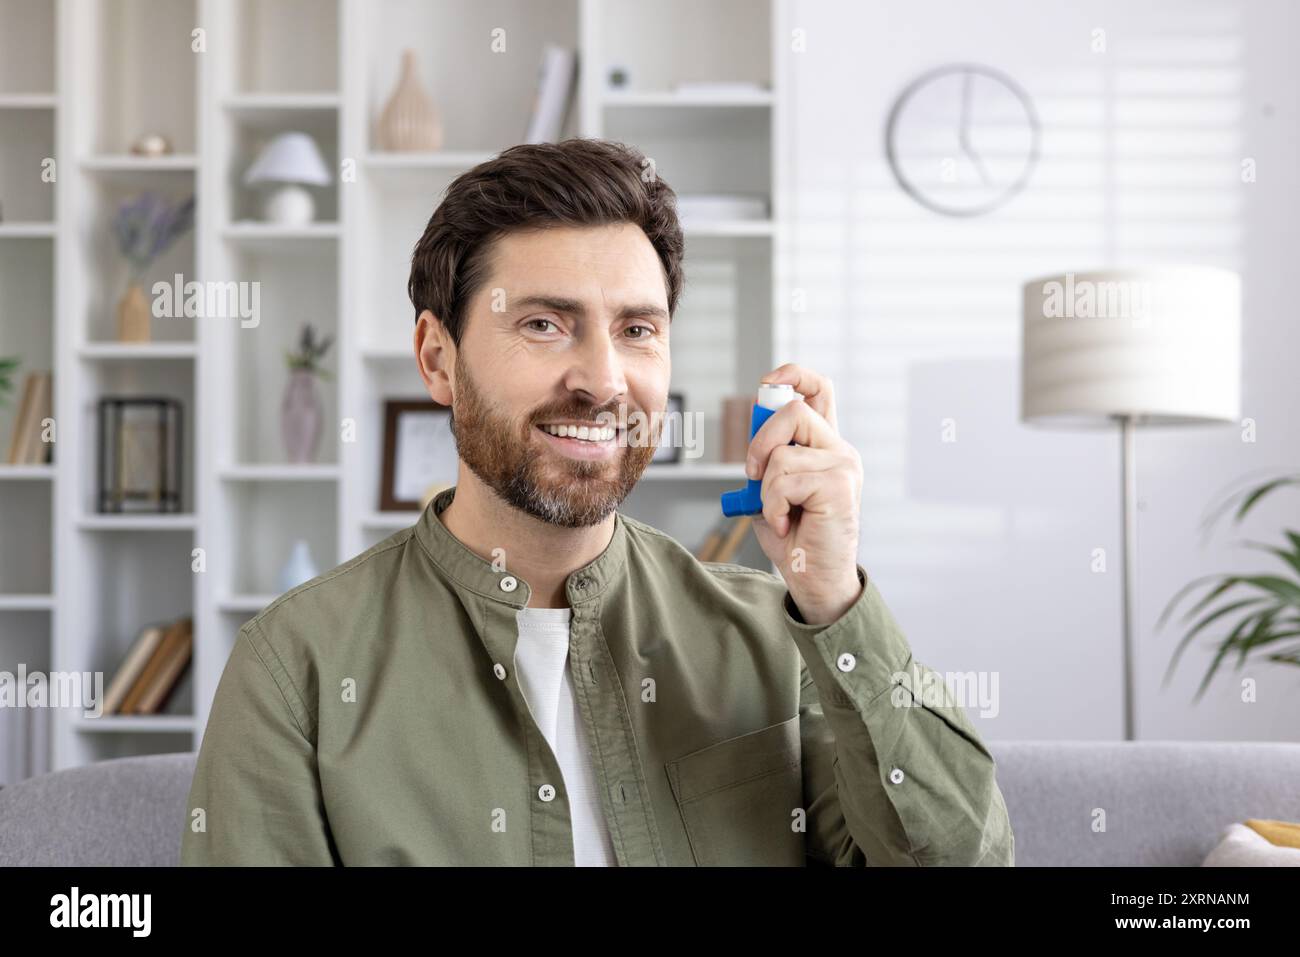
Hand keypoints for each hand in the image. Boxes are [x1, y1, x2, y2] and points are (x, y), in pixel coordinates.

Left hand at [746, 364, 864, 625]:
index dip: (795, 375)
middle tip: (754, 475)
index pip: (820, 390)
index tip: (768, 382)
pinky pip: (785, 479)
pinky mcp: (840, 484)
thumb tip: (755, 446)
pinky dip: (773, 505)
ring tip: (779, 513)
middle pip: (794, 410)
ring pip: (783, 453)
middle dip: (760, 441)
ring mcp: (843, 465)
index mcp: (824, 446)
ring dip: (766, 488)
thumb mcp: (771, 493)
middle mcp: (839, 450)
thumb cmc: (794, 538)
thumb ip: (767, 463)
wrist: (815, 579)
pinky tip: (787, 524)